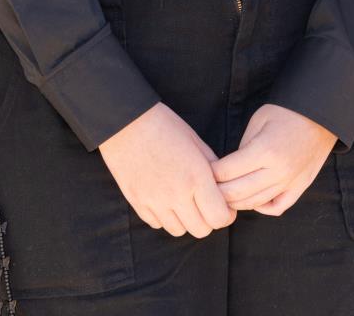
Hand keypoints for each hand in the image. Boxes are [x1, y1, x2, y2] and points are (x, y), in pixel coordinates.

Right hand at [99, 102, 236, 236]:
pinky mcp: (137, 203)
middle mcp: (176, 195)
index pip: (219, 218)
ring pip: (179, 231)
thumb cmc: (165, 127)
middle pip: (201, 230)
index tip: (224, 206)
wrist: (126, 123)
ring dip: (186, 221)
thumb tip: (224, 187)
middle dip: (208, 220)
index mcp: (196, 178)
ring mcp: (155, 202)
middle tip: (206, 205)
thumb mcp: (196, 142)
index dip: (226, 215)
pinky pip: (157, 224)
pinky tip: (166, 200)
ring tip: (185, 203)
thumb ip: (214, 168)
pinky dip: (165, 218)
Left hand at [211, 103, 336, 215]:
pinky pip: (278, 207)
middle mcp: (278, 171)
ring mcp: (291, 182)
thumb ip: (242, 149)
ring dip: (235, 202)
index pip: (226, 172)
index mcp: (264, 150)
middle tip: (207, 187)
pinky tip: (253, 199)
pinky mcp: (301, 186)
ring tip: (224, 194)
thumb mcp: (258, 121)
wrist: (322, 113)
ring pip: (254, 203)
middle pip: (236, 193)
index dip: (210, 173)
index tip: (202, 170)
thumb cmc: (287, 112)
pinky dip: (262, 207)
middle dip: (216, 192)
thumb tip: (229, 171)